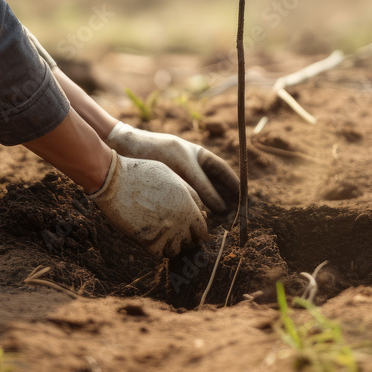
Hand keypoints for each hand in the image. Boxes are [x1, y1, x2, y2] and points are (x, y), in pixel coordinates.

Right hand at [88, 151, 208, 257]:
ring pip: (176, 251)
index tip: (189, 231)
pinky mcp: (148, 240)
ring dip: (169, 246)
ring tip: (159, 237)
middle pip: (192, 241)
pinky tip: (148, 241)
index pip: (202, 227)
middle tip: (173, 235)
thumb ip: (187, 192)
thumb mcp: (169, 175)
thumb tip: (199, 208)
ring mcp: (165, 231)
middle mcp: (180, 218)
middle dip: (184, 239)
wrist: (113, 180)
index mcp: (187, 201)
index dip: (197, 231)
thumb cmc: (140, 173)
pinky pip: (158, 255)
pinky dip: (155, 251)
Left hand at [106, 122, 238, 214]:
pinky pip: (190, 202)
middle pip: (217, 187)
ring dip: (213, 210)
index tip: (245, 202)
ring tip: (221, 224)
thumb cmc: (156, 149)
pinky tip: (200, 222)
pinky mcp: (172, 190)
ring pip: (204, 197)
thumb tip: (223, 208)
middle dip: (227, 202)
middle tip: (235, 218)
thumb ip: (203, 187)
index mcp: (200, 157)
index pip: (224, 173)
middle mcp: (194, 169)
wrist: (127, 148)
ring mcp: (183, 179)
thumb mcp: (184, 166)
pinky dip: (197, 211)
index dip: (236, 187)